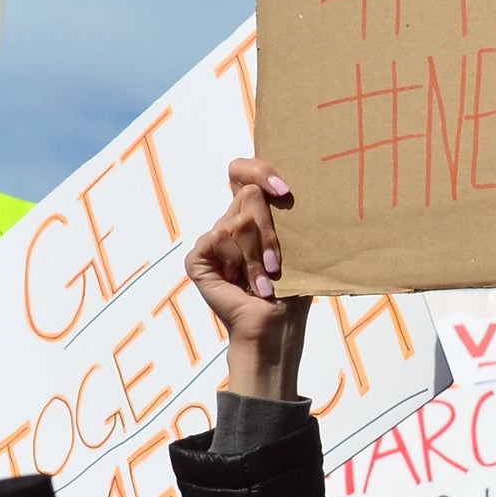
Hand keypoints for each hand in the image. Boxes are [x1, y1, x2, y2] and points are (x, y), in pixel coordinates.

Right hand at [185, 158, 311, 398]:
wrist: (277, 327)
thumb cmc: (293, 288)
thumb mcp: (297, 243)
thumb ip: (287, 211)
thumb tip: (292, 184)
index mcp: (253, 213)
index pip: (242, 169)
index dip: (259, 170)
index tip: (284, 191)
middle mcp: (230, 221)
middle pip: (248, 193)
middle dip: (270, 231)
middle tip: (277, 264)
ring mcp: (212, 239)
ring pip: (240, 221)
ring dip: (258, 255)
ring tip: (264, 281)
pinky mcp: (198, 258)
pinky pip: (219, 237)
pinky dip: (240, 263)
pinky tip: (245, 285)